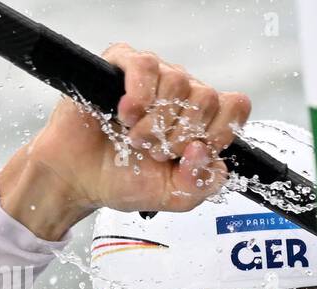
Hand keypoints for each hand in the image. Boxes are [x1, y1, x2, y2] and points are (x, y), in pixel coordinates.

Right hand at [0, 43, 250, 238]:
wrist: (80, 179)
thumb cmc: (125, 180)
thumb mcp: (174, 196)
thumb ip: (202, 184)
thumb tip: (206, 154)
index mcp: (201, 121)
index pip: (235, 106)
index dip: (220, 132)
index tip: (195, 151)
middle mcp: (182, 95)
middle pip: (207, 97)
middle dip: (181, 136)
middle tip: (156, 153)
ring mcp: (154, 77)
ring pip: (179, 81)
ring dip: (156, 123)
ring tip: (136, 139)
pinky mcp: (123, 64)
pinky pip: (146, 65)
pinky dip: (140, 96)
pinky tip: (126, 116)